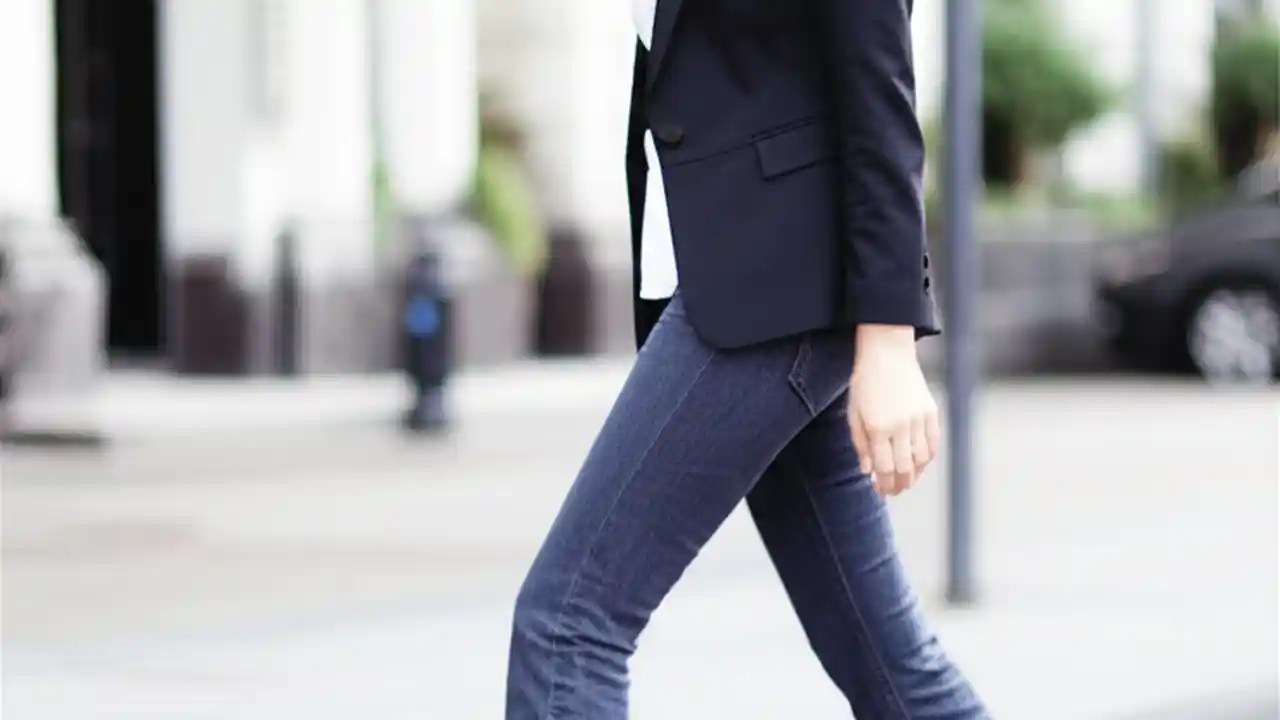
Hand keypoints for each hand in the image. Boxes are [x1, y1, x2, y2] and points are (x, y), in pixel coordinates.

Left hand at [848, 324, 940, 495]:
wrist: (887, 353)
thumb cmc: (865, 382)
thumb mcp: (854, 413)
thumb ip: (860, 444)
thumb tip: (868, 471)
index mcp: (878, 427)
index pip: (884, 468)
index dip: (883, 484)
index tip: (880, 490)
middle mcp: (900, 426)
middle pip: (905, 468)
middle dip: (899, 485)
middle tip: (893, 492)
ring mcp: (918, 419)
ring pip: (921, 460)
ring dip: (914, 475)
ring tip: (906, 481)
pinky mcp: (931, 412)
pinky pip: (933, 444)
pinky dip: (927, 459)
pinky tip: (919, 464)